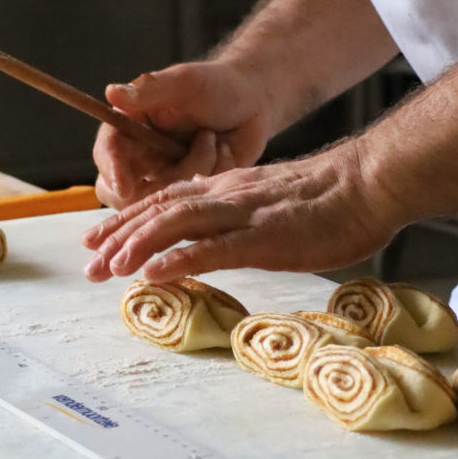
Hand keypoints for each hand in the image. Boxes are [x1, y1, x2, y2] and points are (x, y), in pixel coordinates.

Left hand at [82, 140, 402, 282]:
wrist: (370, 183)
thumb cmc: (333, 200)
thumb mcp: (273, 203)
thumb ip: (242, 215)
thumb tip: (220, 235)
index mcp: (229, 187)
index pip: (166, 200)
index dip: (128, 219)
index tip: (98, 239)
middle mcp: (227, 195)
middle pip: (159, 211)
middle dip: (119, 236)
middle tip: (87, 263)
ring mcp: (244, 215)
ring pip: (177, 224)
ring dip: (138, 245)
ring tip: (108, 267)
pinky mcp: (266, 237)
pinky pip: (215, 249)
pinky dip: (180, 260)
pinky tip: (154, 275)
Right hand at [92, 58, 273, 208]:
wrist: (253, 100)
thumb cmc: (214, 84)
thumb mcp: (183, 82)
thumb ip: (149, 90)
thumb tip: (112, 93)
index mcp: (130, 128)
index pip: (107, 153)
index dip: (112, 172)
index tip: (124, 188)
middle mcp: (143, 156)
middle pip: (122, 194)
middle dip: (151, 189)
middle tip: (180, 170)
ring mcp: (168, 177)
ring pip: (167, 196)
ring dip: (197, 164)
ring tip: (212, 138)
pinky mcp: (193, 190)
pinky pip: (199, 198)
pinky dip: (216, 172)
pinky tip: (225, 151)